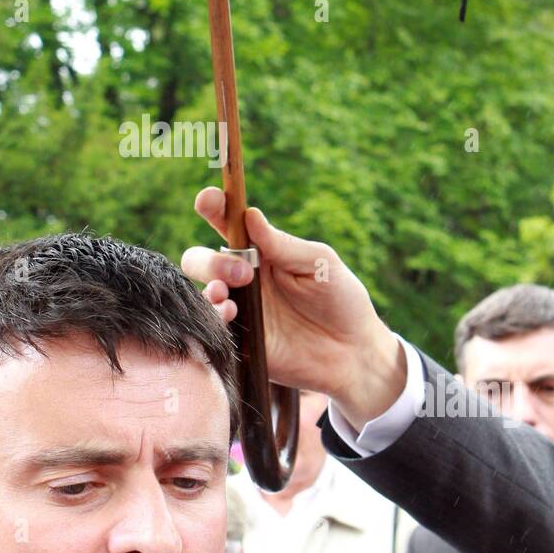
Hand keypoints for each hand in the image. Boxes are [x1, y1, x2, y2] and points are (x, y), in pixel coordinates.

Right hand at [181, 187, 406, 429]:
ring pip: (200, 292)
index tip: (209, 199)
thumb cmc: (341, 299)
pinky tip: (233, 317)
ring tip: (231, 299)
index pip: (227, 224)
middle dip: (210, 261)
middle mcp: (243, 278)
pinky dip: (214, 317)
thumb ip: (282, 244)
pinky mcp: (240, 340)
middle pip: (199, 260)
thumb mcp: (318, 263)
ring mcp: (239, 309)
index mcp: (261, 251)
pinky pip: (211, 327)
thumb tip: (250, 214)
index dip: (213, 206)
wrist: (353, 352)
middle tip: (244, 273)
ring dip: (209, 288)